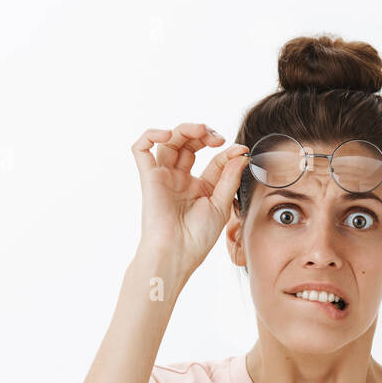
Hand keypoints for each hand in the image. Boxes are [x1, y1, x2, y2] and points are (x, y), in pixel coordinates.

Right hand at [130, 122, 250, 273]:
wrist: (177, 253)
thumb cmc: (197, 238)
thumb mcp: (221, 204)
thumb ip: (230, 177)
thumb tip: (240, 153)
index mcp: (198, 187)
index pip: (213, 158)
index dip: (227, 151)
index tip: (240, 151)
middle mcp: (179, 179)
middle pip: (189, 143)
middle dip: (204, 134)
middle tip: (216, 138)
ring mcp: (163, 177)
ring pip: (168, 141)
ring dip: (184, 129)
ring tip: (200, 131)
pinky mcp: (148, 178)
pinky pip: (141, 149)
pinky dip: (151, 135)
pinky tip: (167, 134)